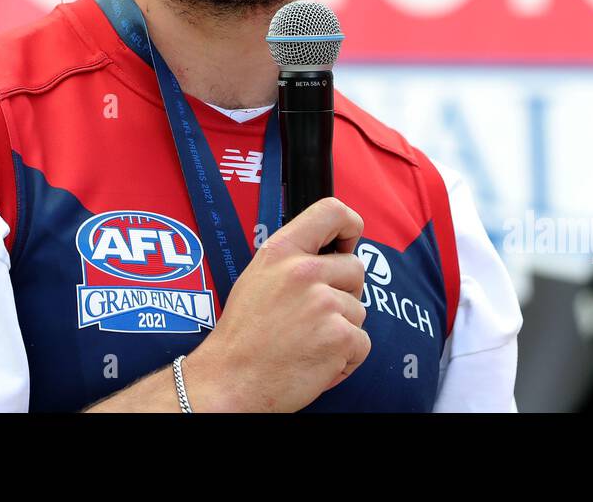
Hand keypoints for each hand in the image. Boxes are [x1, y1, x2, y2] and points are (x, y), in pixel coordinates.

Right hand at [183, 197, 369, 411]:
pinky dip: (346, 359)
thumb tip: (331, 250)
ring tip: (307, 342)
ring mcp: (325, 303)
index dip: (349, 224)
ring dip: (342, 329)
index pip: (330, 211)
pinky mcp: (340, 336)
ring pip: (359, 310)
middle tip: (311, 317)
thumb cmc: (243, 335)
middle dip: (343, 293)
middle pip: (355, 268)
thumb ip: (292, 259)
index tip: (348, 241)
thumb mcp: (258, 277)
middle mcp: (305, 271)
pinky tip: (316, 361)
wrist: (229, 382)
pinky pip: (362, 343)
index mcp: (282, 250)